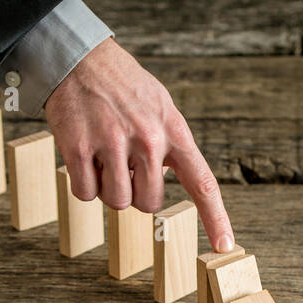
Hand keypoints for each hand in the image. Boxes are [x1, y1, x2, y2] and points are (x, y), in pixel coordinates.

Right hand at [45, 38, 234, 251]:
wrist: (78, 57)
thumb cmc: (122, 86)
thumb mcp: (160, 107)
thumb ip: (169, 145)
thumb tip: (163, 183)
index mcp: (174, 130)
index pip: (202, 183)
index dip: (215, 218)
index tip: (225, 245)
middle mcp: (147, 139)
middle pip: (149, 204)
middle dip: (135, 193)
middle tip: (123, 167)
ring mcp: (112, 143)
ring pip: (117, 203)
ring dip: (107, 189)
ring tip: (103, 157)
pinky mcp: (78, 147)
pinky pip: (85, 194)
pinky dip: (83, 183)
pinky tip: (83, 155)